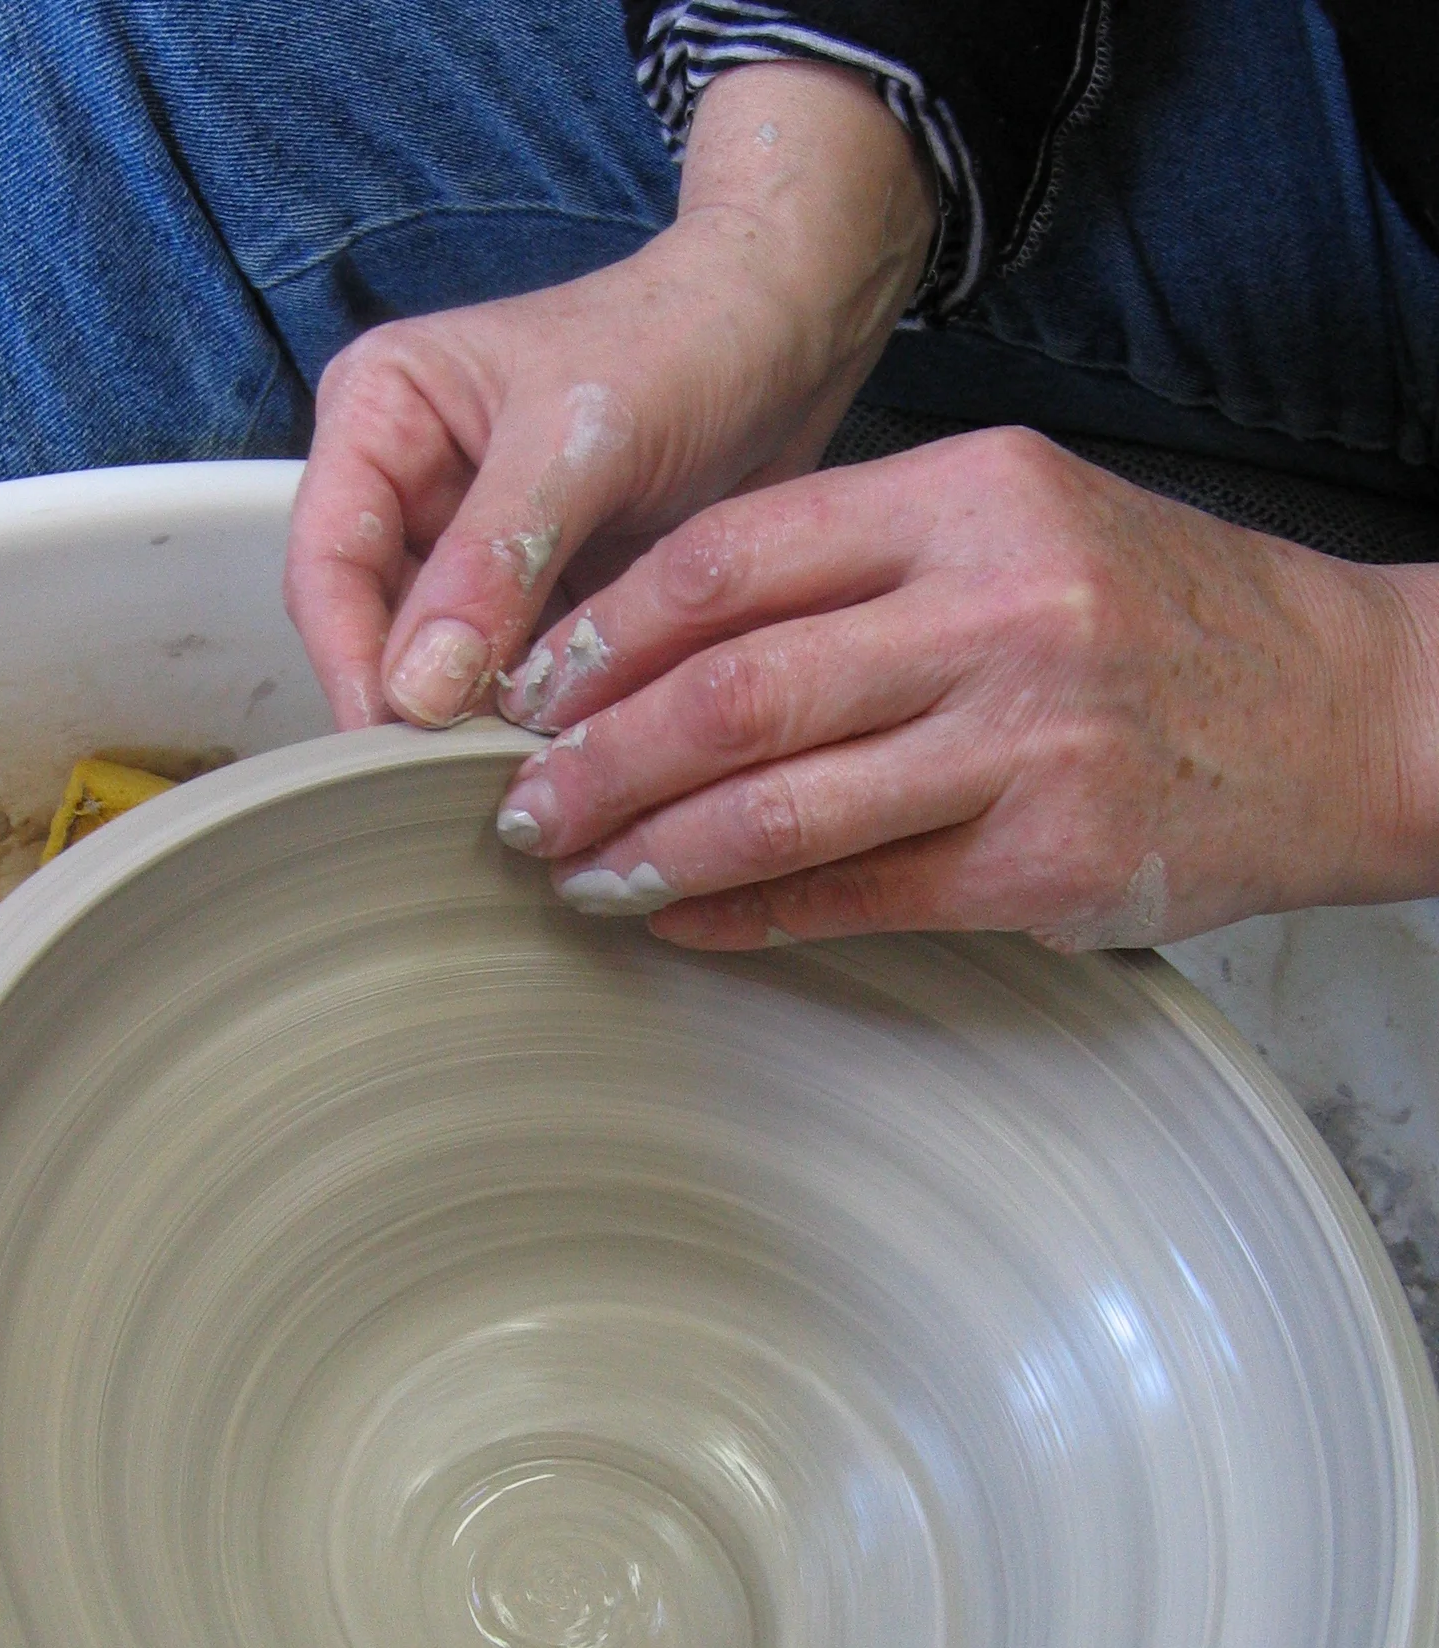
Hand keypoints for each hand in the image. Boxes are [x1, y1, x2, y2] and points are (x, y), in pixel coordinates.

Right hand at [283, 63, 934, 729]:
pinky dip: (529, 723)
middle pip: (370, 628)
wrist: (788, 339)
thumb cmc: (684, 343)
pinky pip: (509, 681)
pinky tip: (560, 761)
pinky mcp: (535, 601)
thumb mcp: (580, 441)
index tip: (388, 748)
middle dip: (412, 709)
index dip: (348, 662)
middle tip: (458, 786)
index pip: (326, 562)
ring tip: (517, 781)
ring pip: (437, 669)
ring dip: (472, 726)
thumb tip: (416, 690)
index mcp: (380, 413)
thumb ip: (494, 561)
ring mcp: (470, 554)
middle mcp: (407, 486)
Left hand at [490, 427, 1438, 946]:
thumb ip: (868, 560)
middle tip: (521, 806)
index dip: (606, 633)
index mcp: (971, 497)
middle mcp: (997, 607)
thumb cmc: (1165, 617)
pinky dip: (747, 914)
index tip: (534, 690)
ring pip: (781, 801)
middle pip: (733, 686)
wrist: (1354, 711)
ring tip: (575, 875)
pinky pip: (856, 893)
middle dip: (596, 757)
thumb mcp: (1026, 526)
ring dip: (651, 849)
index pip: (732, 557)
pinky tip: (680, 921)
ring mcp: (1029, 738)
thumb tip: (670, 638)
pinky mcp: (1052, 859)